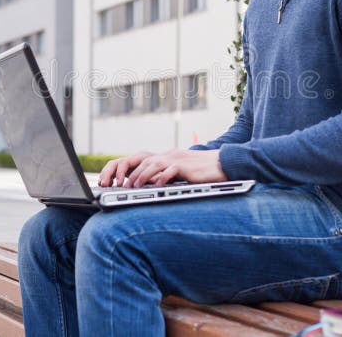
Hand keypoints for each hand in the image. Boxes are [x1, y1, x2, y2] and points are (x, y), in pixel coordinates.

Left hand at [98, 149, 226, 187]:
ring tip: (134, 186)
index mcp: (167, 156)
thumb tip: (153, 186)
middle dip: (132, 173)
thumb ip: (167, 175)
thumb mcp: (181, 172)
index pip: (143, 159)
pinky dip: (162, 178)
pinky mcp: (185, 166)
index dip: (131, 169)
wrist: (220, 164)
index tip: (121, 181)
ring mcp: (177, 160)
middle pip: (144, 161)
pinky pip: (170, 170)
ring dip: (142, 176)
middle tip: (123, 186)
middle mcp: (169, 155)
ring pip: (153, 164)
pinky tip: (157, 187)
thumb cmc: (201, 171)